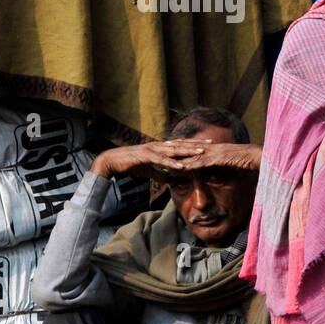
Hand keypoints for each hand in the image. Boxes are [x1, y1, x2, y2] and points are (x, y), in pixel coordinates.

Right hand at [89, 140, 205, 179]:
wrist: (112, 162)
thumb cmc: (130, 164)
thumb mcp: (149, 171)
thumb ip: (160, 174)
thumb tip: (171, 181)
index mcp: (160, 148)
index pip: (180, 144)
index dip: (194, 143)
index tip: (208, 144)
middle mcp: (158, 146)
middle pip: (181, 144)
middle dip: (196, 143)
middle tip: (212, 143)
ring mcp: (152, 149)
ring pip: (174, 150)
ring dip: (188, 150)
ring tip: (202, 151)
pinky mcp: (146, 156)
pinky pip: (161, 160)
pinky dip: (172, 162)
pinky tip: (182, 165)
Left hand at [170, 140, 261, 174]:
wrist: (262, 157)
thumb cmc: (252, 161)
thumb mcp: (236, 162)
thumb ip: (226, 164)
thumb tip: (221, 168)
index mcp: (218, 148)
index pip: (198, 145)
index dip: (185, 144)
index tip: (173, 143)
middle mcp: (215, 148)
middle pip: (192, 146)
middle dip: (177, 146)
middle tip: (163, 145)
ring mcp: (217, 152)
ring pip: (194, 154)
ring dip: (181, 156)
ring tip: (167, 157)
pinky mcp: (220, 158)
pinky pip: (203, 162)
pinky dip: (192, 165)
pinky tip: (182, 168)